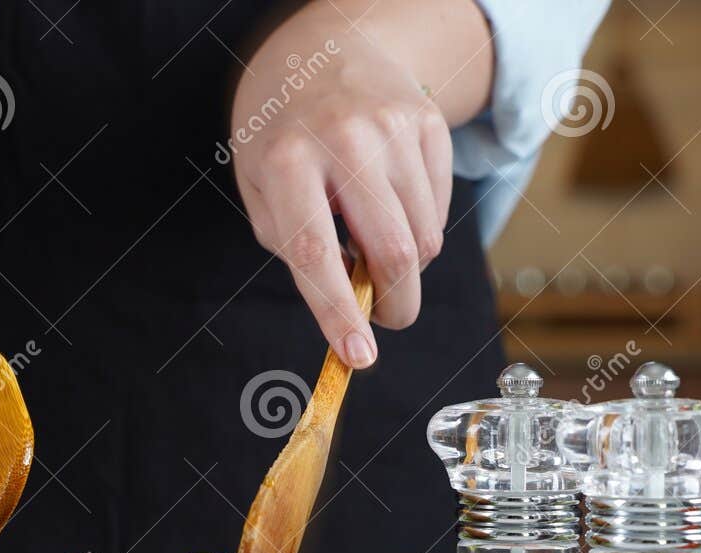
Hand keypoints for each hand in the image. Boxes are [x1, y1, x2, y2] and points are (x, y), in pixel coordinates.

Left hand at [231, 6, 454, 366]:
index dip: (338, 314)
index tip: (358, 356)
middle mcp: (345, 141)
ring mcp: (394, 128)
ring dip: (405, 267)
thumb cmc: (281, 134)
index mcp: (286, 161)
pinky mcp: (429, 124)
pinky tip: (390, 205)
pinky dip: (418, 228)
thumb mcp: (261, 187)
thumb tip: (351, 302)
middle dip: (395, 305)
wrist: (323, 48)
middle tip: (385, 320)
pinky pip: (439, 209)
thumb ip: (295, 246)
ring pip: (424, 239)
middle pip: (392, 253)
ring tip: (374, 245)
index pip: (315, 254)